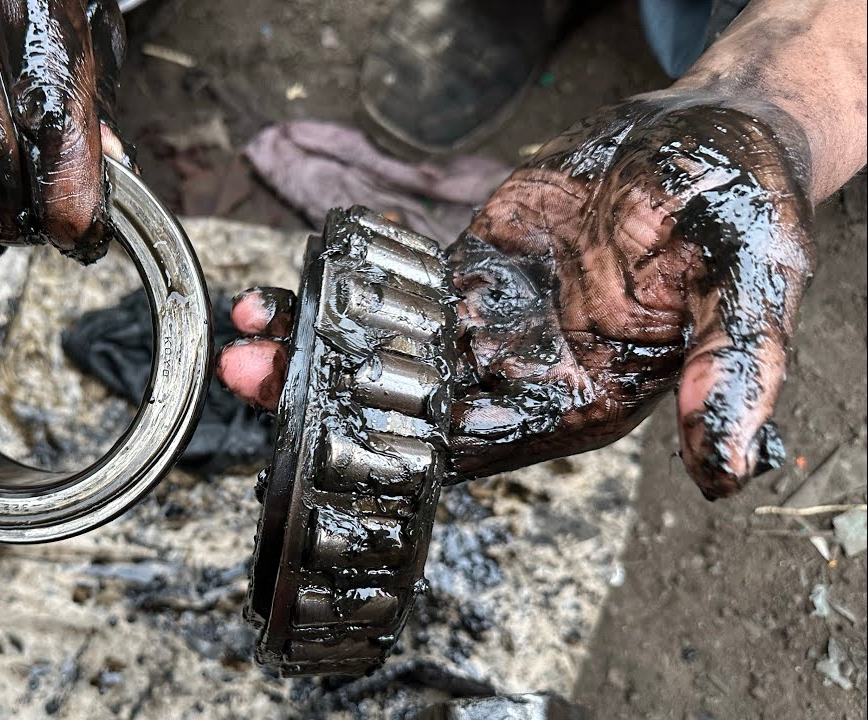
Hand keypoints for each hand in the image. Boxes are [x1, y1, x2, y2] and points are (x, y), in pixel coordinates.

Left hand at [219, 95, 815, 498]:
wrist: (712, 126)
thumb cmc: (741, 200)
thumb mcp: (752, 279)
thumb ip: (733, 367)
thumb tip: (730, 471)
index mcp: (589, 397)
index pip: (485, 442)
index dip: (406, 444)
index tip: (330, 438)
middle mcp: (532, 373)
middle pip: (414, 401)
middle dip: (332, 393)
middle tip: (252, 378)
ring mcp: (497, 322)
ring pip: (392, 347)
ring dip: (322, 344)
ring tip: (248, 333)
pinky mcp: (474, 272)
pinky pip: (399, 290)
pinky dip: (345, 289)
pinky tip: (290, 289)